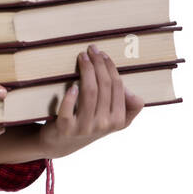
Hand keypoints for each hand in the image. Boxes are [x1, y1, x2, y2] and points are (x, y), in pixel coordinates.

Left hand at [38, 43, 145, 158]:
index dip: (111, 68)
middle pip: (104, 86)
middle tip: (92, 50)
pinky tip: (72, 86)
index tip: (103, 55)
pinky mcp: (66, 128)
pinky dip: (70, 97)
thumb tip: (131, 92)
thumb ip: (129, 106)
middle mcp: (104, 124)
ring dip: (86, 71)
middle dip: (99, 64)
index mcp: (119, 120)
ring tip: (82, 57)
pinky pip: (69, 110)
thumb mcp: (114, 119)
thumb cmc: (89, 124)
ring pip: (89, 92)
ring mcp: (85, 127)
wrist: (61, 143)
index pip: (118, 87)